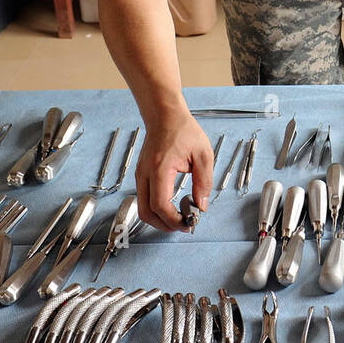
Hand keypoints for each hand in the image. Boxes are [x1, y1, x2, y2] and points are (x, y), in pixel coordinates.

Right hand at [135, 108, 214, 231]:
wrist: (165, 116)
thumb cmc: (183, 131)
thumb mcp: (203, 155)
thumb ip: (204, 182)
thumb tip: (201, 206)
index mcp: (160, 168)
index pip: (160, 204)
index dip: (173, 220)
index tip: (188, 223)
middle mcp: (145, 174)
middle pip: (146, 212)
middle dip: (164, 225)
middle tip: (183, 226)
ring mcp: (140, 175)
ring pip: (142, 208)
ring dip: (159, 219)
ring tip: (179, 218)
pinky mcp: (141, 176)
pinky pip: (144, 200)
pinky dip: (156, 209)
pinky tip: (172, 207)